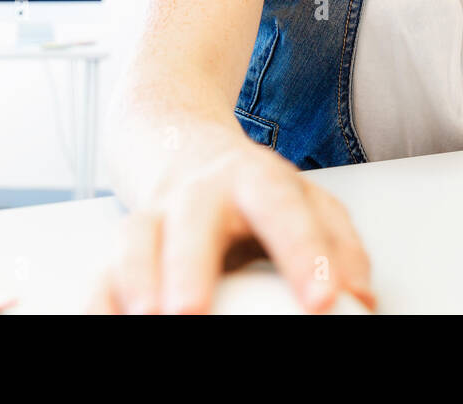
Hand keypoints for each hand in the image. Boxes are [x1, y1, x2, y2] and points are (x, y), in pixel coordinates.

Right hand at [86, 139, 375, 314]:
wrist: (179, 143)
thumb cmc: (251, 188)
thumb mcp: (304, 201)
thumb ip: (337, 244)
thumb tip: (363, 298)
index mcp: (257, 178)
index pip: (283, 207)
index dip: (303, 251)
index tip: (322, 299)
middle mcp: (200, 192)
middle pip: (194, 218)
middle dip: (193, 266)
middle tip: (192, 311)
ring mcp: (155, 214)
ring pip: (137, 237)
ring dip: (137, 279)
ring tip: (147, 318)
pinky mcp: (121, 242)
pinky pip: (101, 270)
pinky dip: (99, 299)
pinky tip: (105, 320)